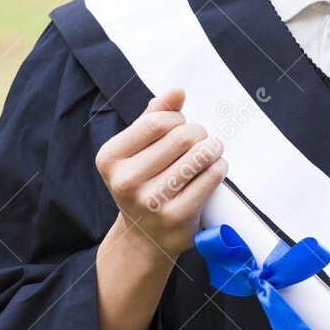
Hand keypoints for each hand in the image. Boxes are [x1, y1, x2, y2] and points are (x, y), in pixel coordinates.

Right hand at [95, 88, 226, 256]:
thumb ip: (154, 117)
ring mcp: (151, 201)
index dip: (177, 119)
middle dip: (199, 133)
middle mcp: (126, 180)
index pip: (157, 122)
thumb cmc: (144, 183)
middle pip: (183, 136)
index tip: (179, 127)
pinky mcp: (177, 216)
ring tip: (210, 152)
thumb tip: (177, 91)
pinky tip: (213, 169)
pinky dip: (219, 167)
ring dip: (213, 148)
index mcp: (110, 158)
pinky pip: (212, 176)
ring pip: (200, 154)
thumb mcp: (138, 150)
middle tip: (200, 141)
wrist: (143, 237)